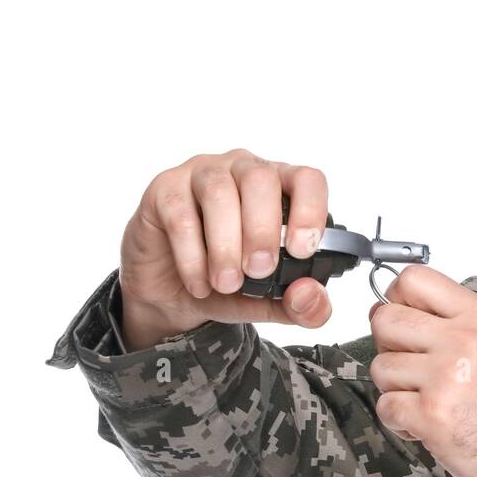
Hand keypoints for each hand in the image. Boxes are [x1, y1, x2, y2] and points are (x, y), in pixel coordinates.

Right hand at [118, 148, 333, 349]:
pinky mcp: (165, 189)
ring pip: (218, 191)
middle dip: (262, 230)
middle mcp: (243, 170)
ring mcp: (203, 174)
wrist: (174, 295)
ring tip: (227, 284)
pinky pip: (180, 213)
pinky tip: (200, 283)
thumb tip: (310, 295)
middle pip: (260, 178)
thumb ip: (301, 305)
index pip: (307, 179)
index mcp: (281, 188)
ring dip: (225, 244)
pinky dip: (192, 255)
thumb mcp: (271, 301)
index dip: (309, 210)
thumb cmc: (230, 283)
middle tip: (259, 271)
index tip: (301, 250)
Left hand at [368, 264, 476, 476]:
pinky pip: (385, 406)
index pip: (412, 279)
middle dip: (389, 347)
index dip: (395, 300)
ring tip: (427, 401)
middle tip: (413, 368)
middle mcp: (463, 340)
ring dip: (396, 389)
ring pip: (381, 367)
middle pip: (385, 320)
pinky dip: (399, 421)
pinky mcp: (431, 415)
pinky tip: (425, 425)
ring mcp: (446, 377)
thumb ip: (453, 320)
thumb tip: (394, 310)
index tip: (404, 323)